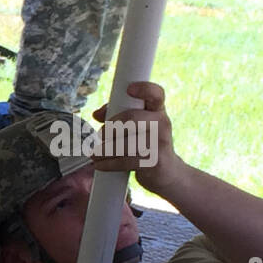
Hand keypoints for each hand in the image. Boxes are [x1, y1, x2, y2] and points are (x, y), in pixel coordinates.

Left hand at [90, 81, 185, 196]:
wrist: (169, 173)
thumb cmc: (148, 145)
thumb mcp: (138, 127)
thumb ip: (117, 116)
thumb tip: (96, 114)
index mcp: (157, 111)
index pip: (156, 94)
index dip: (144, 89)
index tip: (129, 89)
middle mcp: (162, 124)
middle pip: (132, 118)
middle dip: (110, 128)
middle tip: (99, 136)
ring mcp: (160, 143)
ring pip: (125, 143)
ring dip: (104, 150)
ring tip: (94, 154)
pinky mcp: (155, 162)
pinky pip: (125, 161)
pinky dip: (107, 164)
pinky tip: (99, 165)